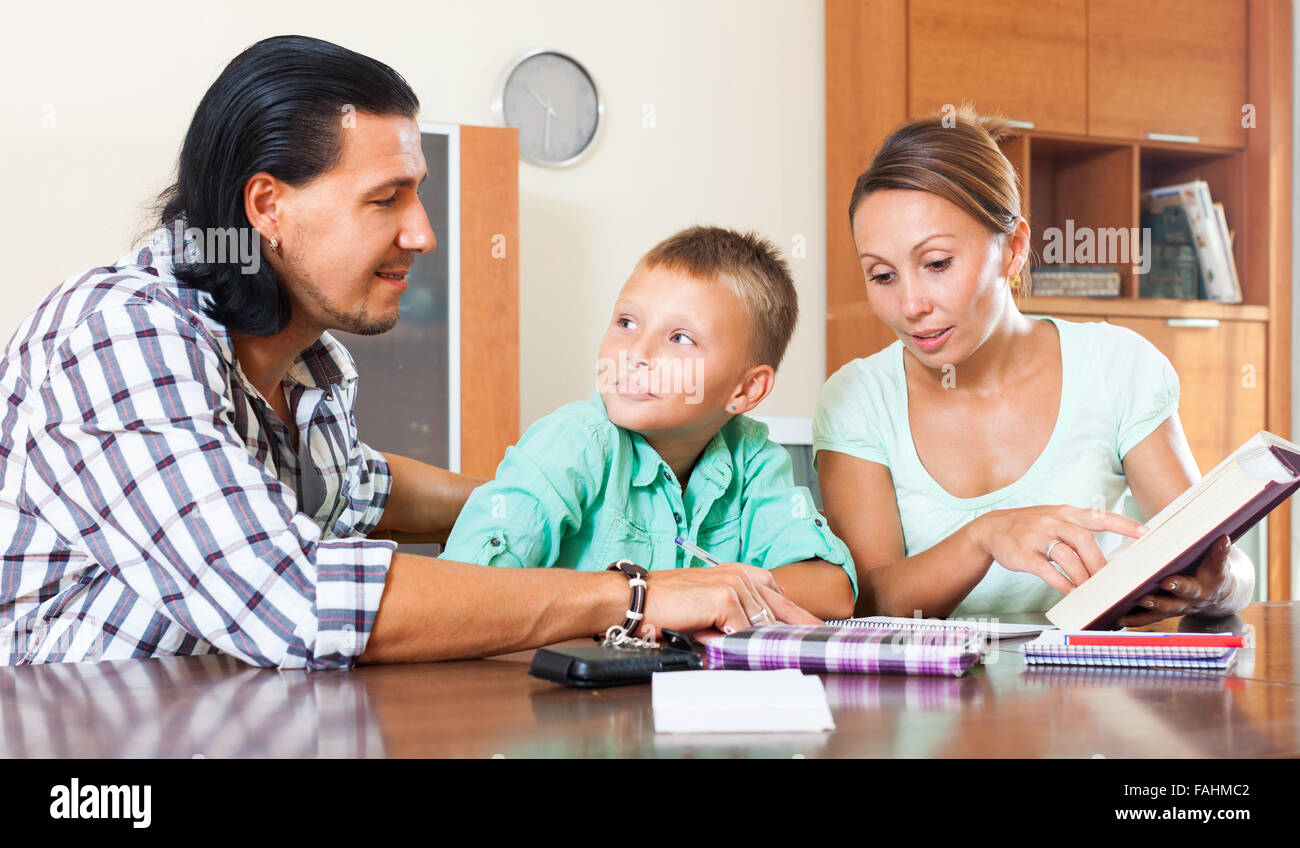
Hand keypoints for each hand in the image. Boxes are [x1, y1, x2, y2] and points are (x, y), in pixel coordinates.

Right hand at [640, 563, 820, 636]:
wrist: (636, 599)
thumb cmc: (665, 604)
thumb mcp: (707, 603)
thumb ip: (735, 612)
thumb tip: (759, 634)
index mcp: (738, 572)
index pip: (778, 593)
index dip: (798, 613)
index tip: (814, 628)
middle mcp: (740, 575)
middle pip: (781, 607)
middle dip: (800, 627)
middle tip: (818, 642)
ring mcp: (734, 585)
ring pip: (763, 623)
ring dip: (764, 641)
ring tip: (775, 655)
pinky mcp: (725, 599)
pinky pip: (744, 631)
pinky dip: (742, 643)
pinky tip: (736, 649)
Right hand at [971, 505, 1148, 595]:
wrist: (991, 529)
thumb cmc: (1030, 527)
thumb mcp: (1054, 518)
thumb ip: (1079, 529)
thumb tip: (1107, 551)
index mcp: (1065, 513)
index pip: (1099, 516)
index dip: (1123, 524)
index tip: (1145, 532)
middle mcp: (1052, 522)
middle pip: (1083, 540)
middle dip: (1099, 562)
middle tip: (1109, 579)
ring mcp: (1037, 537)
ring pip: (1066, 555)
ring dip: (1082, 575)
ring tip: (1090, 589)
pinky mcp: (1023, 554)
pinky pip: (1045, 569)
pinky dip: (1061, 582)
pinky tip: (1069, 591)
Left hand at [1118, 536, 1236, 626]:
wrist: (1218, 597)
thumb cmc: (1212, 570)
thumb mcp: (1218, 559)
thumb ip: (1217, 549)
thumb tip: (1221, 535)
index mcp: (1212, 578)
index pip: (1216, 564)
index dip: (1217, 555)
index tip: (1218, 544)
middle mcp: (1198, 595)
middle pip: (1187, 591)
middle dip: (1178, 586)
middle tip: (1166, 582)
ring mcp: (1182, 606)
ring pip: (1167, 608)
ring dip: (1153, 606)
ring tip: (1139, 602)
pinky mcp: (1168, 613)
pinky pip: (1152, 617)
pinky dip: (1137, 619)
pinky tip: (1120, 618)